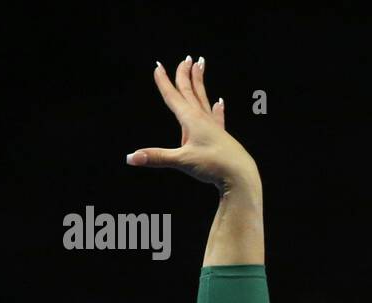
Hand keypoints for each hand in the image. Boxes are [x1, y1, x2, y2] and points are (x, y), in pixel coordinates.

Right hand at [126, 56, 257, 190]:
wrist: (240, 176)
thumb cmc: (213, 166)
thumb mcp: (182, 161)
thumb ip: (157, 157)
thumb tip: (131, 158)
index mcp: (191, 120)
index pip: (173, 96)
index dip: (164, 81)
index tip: (158, 65)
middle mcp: (202, 119)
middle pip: (190, 92)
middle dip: (185, 74)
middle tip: (186, 58)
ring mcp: (213, 126)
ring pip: (203, 99)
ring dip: (199, 83)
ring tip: (201, 67)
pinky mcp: (222, 136)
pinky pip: (217, 118)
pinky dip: (217, 109)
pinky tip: (220, 103)